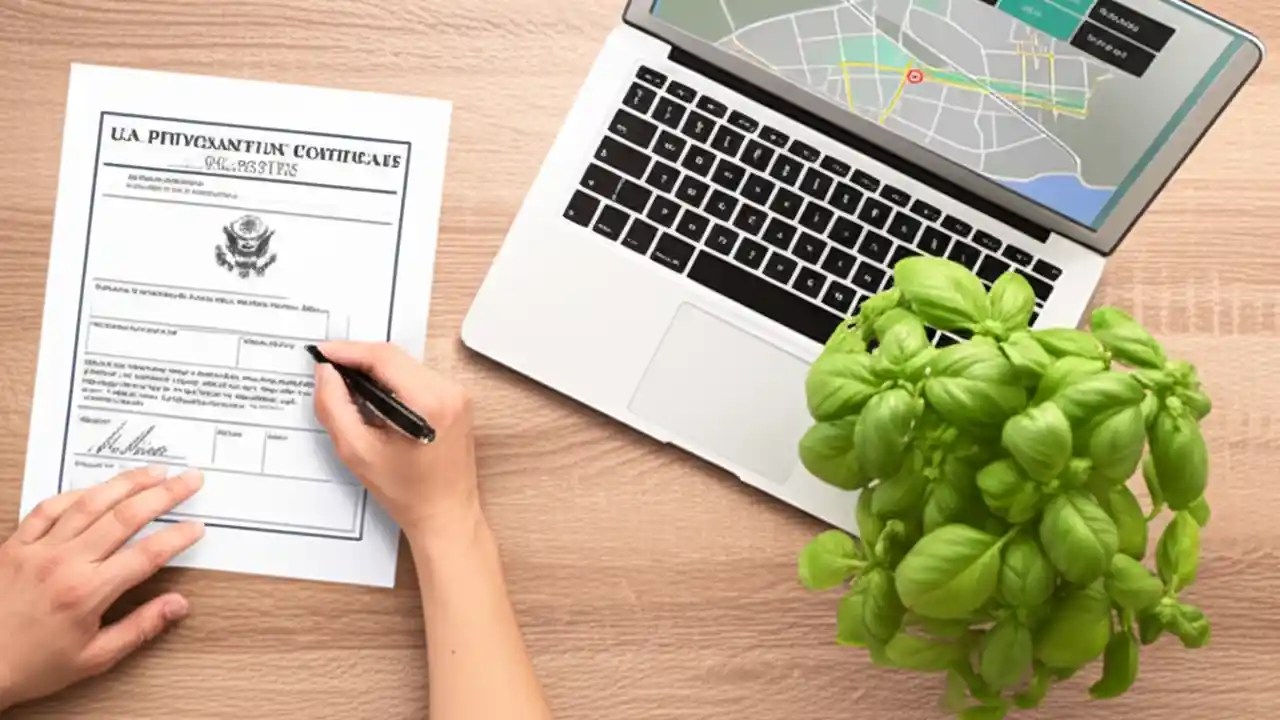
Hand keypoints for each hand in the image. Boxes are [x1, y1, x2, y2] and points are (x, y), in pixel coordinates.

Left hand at [0, 467, 204, 710]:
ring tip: (153, 472)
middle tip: (188, 480)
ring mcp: (38, 550)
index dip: (177, 537)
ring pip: (90, 503)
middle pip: (125, 517)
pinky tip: (96, 488)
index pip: (147, 554)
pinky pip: (48, 508)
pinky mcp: (15, 545)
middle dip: (164, 494)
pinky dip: (75, 493)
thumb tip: (177, 605)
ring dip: (126, 483)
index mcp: (87, 593)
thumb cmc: (31, 665)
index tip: (196, 527)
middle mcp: (64, 563)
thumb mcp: (94, 657)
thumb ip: (140, 628)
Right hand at [312, 342, 480, 546]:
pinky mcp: (457, 402)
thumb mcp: (358, 452)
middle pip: (395, 358)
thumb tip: (325, 374)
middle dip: (359, 359)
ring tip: (347, 385)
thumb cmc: (407, 493)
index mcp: (429, 402)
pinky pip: (418, 379)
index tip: (323, 352)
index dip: (348, 350)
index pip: (383, 358)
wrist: (446, 515)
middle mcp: (449, 392)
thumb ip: (335, 407)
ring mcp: (457, 395)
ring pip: (406, 366)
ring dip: (375, 370)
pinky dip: (393, 382)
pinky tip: (373, 397)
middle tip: (328, 369)